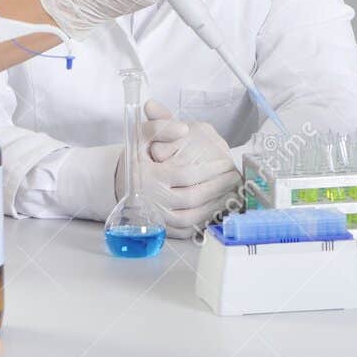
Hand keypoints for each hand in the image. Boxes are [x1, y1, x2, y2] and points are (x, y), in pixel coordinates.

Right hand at [115, 98, 239, 238]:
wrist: (122, 181)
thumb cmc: (137, 156)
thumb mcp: (141, 136)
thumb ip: (160, 126)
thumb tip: (183, 128)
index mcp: (147, 176)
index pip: (185, 175)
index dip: (210, 170)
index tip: (226, 163)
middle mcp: (151, 199)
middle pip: (191, 198)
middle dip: (217, 188)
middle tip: (234, 178)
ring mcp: (155, 217)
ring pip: (190, 217)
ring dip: (214, 206)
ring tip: (230, 193)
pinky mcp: (161, 228)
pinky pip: (185, 230)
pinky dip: (203, 221)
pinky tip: (217, 209)